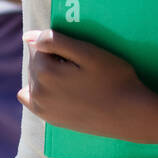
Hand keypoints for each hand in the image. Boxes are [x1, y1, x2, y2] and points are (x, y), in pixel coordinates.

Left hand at [17, 29, 157, 139]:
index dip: (58, 44)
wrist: (129, 114)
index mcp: (45, 72)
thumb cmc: (113, 78)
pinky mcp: (51, 119)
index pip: (39, 45)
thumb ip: (55, 41)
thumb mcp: (89, 52)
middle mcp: (38, 92)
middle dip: (51, 57)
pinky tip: (54, 88)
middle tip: (78, 63)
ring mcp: (43, 109)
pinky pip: (31, 99)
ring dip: (47, 72)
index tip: (77, 50)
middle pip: (36, 62)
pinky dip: (38, 90)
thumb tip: (27, 37)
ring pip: (35, 78)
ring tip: (74, 76)